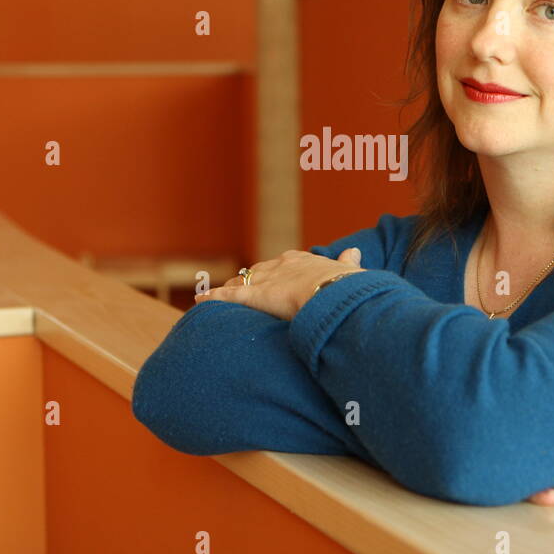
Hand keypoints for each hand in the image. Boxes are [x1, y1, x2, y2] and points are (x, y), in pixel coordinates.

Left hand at [193, 246, 364, 321]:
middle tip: (239, 290)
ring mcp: (266, 279)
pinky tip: (199, 300)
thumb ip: (347, 263)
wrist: (335, 292)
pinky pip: (228, 296)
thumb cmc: (345, 286)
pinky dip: (212, 297)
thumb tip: (354, 252)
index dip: (273, 274)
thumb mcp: (348, 272)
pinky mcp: (254, 295)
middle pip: (258, 272)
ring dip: (228, 290)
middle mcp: (280, 265)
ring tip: (216, 297)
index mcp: (302, 261)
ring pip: (240, 283)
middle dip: (248, 281)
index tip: (270, 279)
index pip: (281, 266)